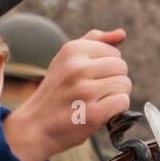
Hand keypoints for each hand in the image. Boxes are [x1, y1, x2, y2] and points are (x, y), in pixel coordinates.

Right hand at [5, 28, 131, 160]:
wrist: (35, 126)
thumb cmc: (56, 92)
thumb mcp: (67, 60)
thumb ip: (95, 42)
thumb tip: (122, 33)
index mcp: (72, 50)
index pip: (114, 52)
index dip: (107, 68)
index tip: (90, 78)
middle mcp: (78, 68)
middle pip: (122, 68)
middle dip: (114, 81)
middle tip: (95, 92)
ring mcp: (85, 91)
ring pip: (124, 85)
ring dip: (116, 95)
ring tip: (95, 101)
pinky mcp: (93, 113)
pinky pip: (123, 102)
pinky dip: (117, 110)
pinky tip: (99, 112)